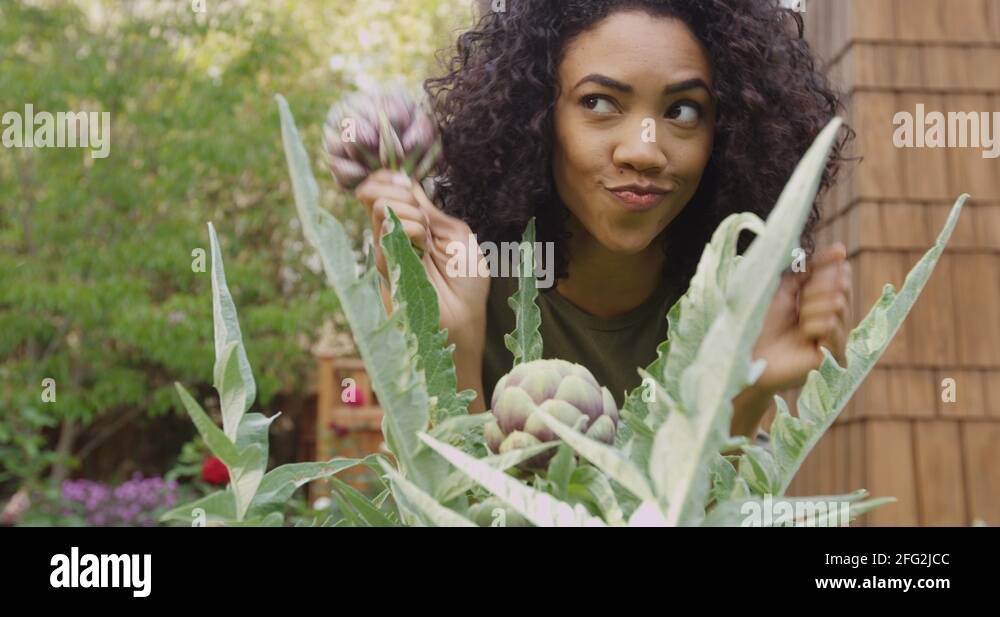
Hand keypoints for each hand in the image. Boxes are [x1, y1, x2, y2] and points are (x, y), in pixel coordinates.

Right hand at [354, 169, 490, 367]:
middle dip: (398, 192)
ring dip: (406, 210)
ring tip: (425, 233)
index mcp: (413, 225)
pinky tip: (421, 240)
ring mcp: (387, 252)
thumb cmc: (466, 282)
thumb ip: (430, 211)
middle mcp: (395, 236)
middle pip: (375, 195)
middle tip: (422, 214)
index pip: (386, 191)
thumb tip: (407, 183)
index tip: (405, 180)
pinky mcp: (384, 268)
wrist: (465, 320)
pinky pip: (383, 236)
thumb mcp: (456, 235)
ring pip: (377, 210)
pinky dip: (406, 228)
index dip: (388, 179)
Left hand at [752, 242, 852, 394]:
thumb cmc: (760, 320)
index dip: (826, 271)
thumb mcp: (784, 287)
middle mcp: (833, 318)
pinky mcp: (833, 355)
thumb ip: (809, 268)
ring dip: (811, 309)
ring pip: (838, 305)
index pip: (841, 274)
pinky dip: (814, 326)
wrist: (746, 352)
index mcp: (822, 300)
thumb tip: (841, 250)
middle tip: (798, 306)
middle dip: (815, 290)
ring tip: (797, 324)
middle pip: (842, 287)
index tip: (807, 279)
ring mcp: (834, 337)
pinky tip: (803, 335)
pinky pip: (833, 326)